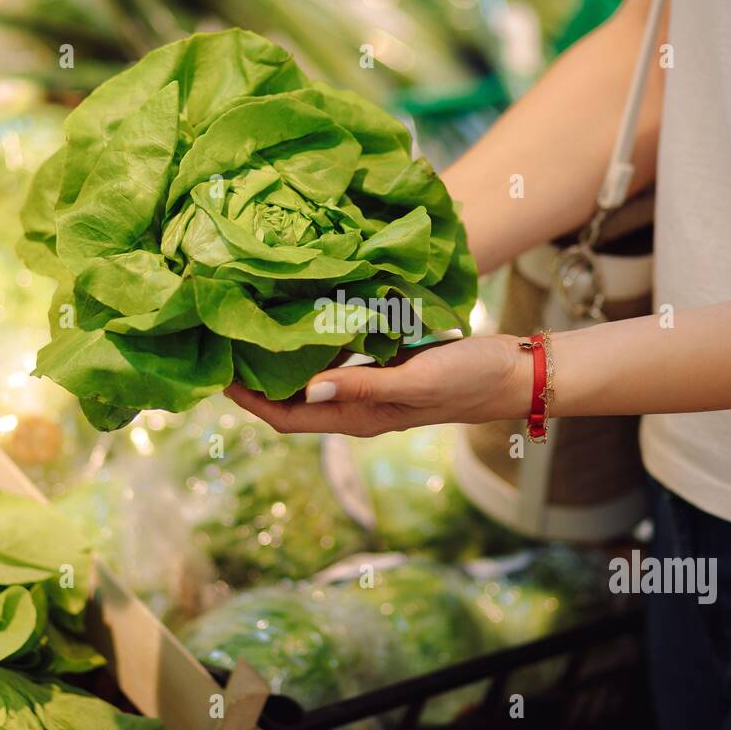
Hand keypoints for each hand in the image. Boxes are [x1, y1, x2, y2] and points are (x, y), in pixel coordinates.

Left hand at [224, 335, 531, 436]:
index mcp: (358, 418)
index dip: (248, 399)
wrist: (515, 373)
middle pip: (292, 399)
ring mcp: (371, 386)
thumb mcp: (417, 381)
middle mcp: (357, 406)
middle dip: (255, 376)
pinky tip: (304, 311)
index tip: (215, 373)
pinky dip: (316, 339)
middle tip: (223, 338)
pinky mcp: (386, 365)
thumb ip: (364, 386)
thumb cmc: (469, 379)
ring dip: (282, 355)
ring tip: (250, 322)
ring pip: (313, 375)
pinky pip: (339, 355)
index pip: (287, 416)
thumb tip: (307, 388)